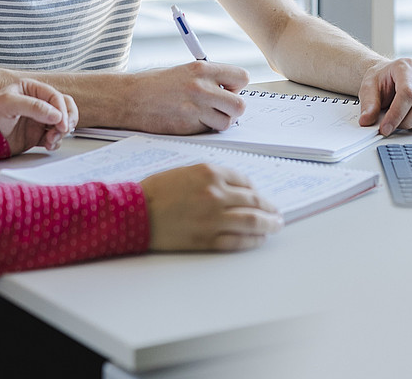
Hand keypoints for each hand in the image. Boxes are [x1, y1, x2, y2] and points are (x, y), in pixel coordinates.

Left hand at [0, 79, 77, 153]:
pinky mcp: (38, 134)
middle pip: (64, 107)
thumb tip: (56, 115)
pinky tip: (48, 144)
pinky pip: (55, 136)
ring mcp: (40, 119)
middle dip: (67, 119)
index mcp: (32, 89)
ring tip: (51, 140)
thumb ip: (33, 107)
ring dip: (61, 132)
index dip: (62, 109)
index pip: (55, 96)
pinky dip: (56, 141)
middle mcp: (38, 103)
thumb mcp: (9, 104)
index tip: (61, 122)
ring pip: (63, 122)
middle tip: (62, 130)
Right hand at [125, 62, 250, 134]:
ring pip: (227, 122)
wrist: (129, 98)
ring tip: (204, 116)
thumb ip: (209, 79)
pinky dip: (203, 129)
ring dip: (219, 122)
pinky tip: (190, 121)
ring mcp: (195, 108)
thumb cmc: (155, 84)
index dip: (237, 86)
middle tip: (220, 107)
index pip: (242, 77)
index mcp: (202, 69)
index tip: (226, 90)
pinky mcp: (187, 126)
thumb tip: (231, 90)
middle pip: (240, 105)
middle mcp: (202, 87)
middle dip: (233, 109)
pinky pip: (208, 131)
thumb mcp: (185, 71)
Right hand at [140, 163, 283, 251]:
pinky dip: (253, 240)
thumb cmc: (156, 191)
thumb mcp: (186, 172)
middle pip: (253, 201)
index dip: (256, 191)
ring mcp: (213, 218)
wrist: (135, 213)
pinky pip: (238, 240)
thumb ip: (211, 177)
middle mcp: (216, 194)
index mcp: (210, 173)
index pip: (245, 181)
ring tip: (275, 226)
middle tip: (276, 213)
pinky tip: (259, 239)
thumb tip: (235, 188)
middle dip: (269, 208)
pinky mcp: (207, 239)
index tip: (260, 197)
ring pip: (252, 221)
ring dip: (268, 224)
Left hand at [358, 57, 411, 135]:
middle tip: (392, 125)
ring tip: (401, 121)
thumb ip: (368, 104)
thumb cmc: (381, 79)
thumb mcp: (368, 87)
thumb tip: (366, 120)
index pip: (408, 92)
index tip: (385, 127)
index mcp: (406, 67)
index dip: (396, 114)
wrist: (388, 76)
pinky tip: (411, 121)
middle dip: (408, 121)